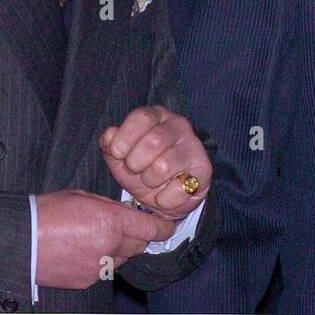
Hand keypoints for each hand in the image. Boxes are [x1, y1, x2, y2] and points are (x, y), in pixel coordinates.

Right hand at [32, 189, 175, 289]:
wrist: (20, 240)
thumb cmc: (48, 212)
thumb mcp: (83, 196)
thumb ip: (110, 206)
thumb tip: (127, 212)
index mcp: (111, 222)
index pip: (151, 229)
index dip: (163, 228)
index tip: (167, 226)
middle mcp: (110, 246)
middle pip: (140, 245)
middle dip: (137, 236)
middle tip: (123, 226)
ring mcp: (100, 267)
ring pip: (123, 258)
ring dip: (118, 249)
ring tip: (94, 237)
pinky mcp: (88, 280)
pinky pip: (105, 270)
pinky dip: (101, 261)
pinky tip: (82, 250)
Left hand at [100, 105, 211, 220]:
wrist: (164, 197)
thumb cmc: (141, 169)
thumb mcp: (120, 157)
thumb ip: (111, 144)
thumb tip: (110, 136)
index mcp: (157, 116)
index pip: (142, 117)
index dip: (125, 137)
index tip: (118, 154)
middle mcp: (178, 125)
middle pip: (153, 142)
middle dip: (136, 163)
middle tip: (136, 170)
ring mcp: (194, 146)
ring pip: (163, 166)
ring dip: (150, 181)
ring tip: (151, 182)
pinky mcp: (204, 169)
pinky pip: (179, 188)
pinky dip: (165, 198)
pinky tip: (165, 194)